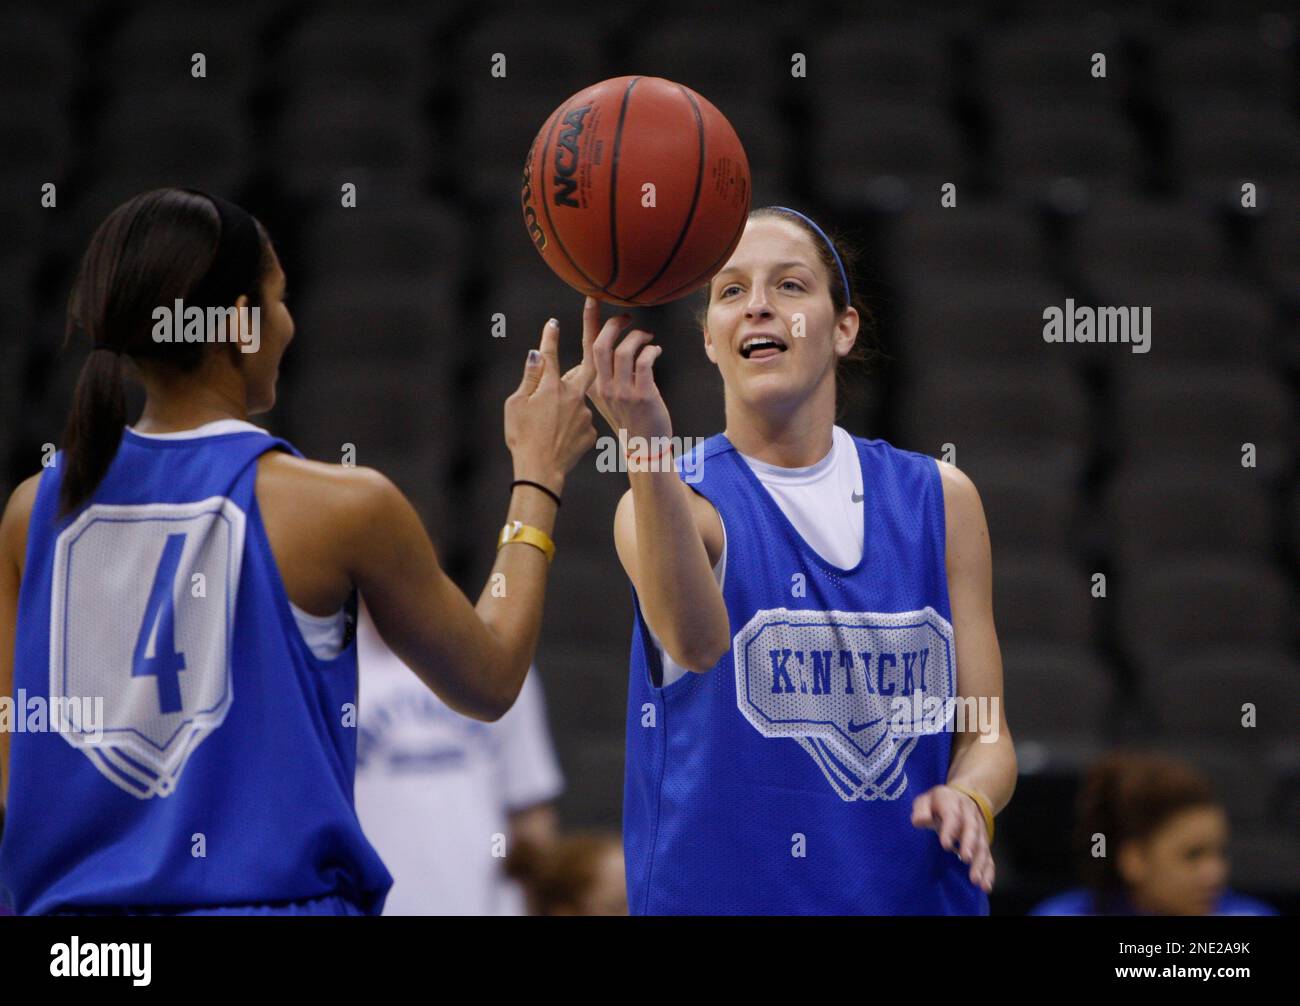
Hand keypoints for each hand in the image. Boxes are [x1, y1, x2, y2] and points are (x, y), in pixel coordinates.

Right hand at [503, 316, 597, 492]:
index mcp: (551, 387)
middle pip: (588, 367)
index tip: (554, 322)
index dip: (550, 336)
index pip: (550, 354)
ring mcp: (585, 415)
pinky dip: (573, 424)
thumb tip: (537, 354)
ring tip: (551, 421)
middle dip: (594, 349)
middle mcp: (573, 396)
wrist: (541, 471)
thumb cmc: (522, 437)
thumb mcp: (516, 405)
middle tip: (602, 335)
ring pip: (579, 400)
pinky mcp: (591, 432)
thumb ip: (530, 378)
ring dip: (569, 402)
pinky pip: (582, 422)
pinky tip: (560, 437)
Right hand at [580, 295, 672, 443]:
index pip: (587, 347)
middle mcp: (604, 387)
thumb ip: (606, 375)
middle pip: (601, 344)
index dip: (589, 320)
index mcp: (594, 385)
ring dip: (638, 337)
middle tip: (628, 319)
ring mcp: (622, 392)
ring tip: (647, 337)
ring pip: (624, 350)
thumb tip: (611, 348)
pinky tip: (656, 351)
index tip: (592, 298)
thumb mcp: (610, 398)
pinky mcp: (642, 395)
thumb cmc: (631, 421)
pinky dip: (651, 350)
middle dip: (615, 325)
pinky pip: (644, 361)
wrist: (644, 449)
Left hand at [911, 784, 994, 892]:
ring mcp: (979, 829)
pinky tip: (985, 885)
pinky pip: (989, 857)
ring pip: (982, 845)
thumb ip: (921, 810)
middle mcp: (969, 815)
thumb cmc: (937, 804)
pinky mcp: (983, 843)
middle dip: (969, 844)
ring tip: (975, 879)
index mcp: (952, 802)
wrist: (963, 797)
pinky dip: (988, 871)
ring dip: (980, 862)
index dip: (950, 829)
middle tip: (965, 858)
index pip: (952, 815)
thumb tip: (920, 821)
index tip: (945, 845)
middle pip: (972, 829)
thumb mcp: (925, 801)